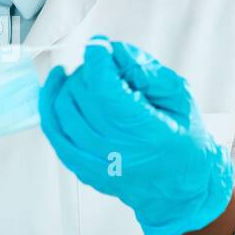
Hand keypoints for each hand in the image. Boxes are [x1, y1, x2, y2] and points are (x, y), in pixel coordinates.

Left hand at [39, 38, 232, 234]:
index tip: (99, 46)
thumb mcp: (179, 97)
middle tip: (102, 65)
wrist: (179, 187)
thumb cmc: (184, 141)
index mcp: (147, 132)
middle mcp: (118, 151)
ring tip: (82, 76)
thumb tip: (113, 50)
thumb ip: (146, 71)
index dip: (96, 60)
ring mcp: (97, 163)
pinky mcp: (82, 168)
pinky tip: (58, 91)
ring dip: (67, 86)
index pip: (105, 89)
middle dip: (87, 70)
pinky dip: (51, 108)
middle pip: (81, 96)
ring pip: (62, 112)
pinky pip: (54, 133)